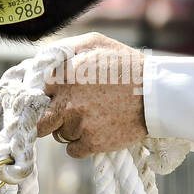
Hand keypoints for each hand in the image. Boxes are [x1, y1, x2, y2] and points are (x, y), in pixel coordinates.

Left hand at [36, 33, 147, 158]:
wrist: (156, 94)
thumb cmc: (126, 65)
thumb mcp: (95, 43)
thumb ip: (65, 48)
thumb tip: (44, 60)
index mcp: (64, 76)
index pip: (38, 92)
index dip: (48, 96)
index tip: (56, 98)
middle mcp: (67, 101)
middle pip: (41, 121)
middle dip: (51, 119)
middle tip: (65, 115)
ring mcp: (79, 123)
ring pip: (59, 135)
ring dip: (71, 130)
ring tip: (93, 118)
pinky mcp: (92, 142)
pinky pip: (73, 150)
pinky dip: (82, 144)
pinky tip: (96, 132)